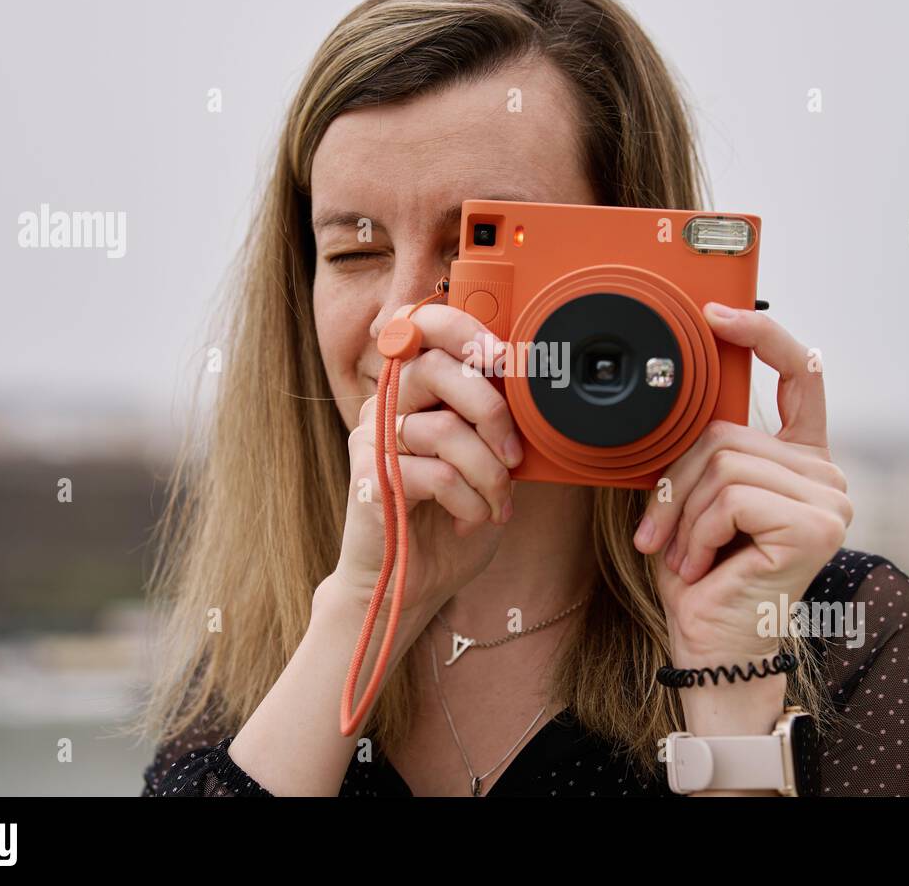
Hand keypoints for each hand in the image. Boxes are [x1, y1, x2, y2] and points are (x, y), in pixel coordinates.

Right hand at [331, 303, 521, 624]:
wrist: (411, 581)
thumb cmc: (453, 515)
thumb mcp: (487, 458)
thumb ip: (497, 418)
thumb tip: (537, 383)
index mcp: (412, 387)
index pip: (422, 326)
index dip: (462, 328)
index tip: (503, 356)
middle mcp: (386, 404)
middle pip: (437, 369)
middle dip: (491, 410)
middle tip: (514, 452)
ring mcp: (372, 440)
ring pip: (444, 429)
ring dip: (489, 472)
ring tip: (498, 501)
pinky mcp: (371, 481)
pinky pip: (438, 476)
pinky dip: (471, 503)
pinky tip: (474, 521)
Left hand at [632, 304, 852, 666]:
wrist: (710, 644)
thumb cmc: (699, 575)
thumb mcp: (692, 498)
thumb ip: (702, 451)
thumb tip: (675, 399)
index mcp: (798, 459)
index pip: (800, 375)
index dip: (763, 336)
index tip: (717, 313)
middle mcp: (824, 473)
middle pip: (727, 432)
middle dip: (675, 482)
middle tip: (657, 533)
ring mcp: (828, 498)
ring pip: (722, 463)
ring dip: (682, 515)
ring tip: (684, 556)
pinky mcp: (815, 524)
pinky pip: (731, 495)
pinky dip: (698, 531)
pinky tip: (703, 566)